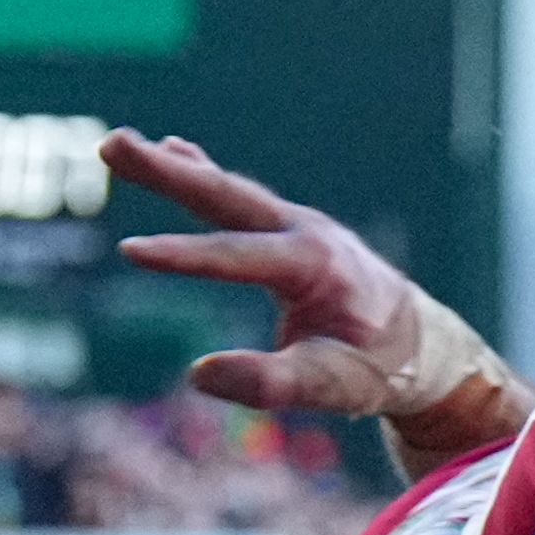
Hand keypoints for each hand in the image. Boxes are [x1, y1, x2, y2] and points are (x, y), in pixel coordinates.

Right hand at [111, 131, 517, 450]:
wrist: (422, 344)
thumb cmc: (376, 368)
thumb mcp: (331, 388)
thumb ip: (271, 385)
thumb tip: (199, 374)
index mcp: (314, 265)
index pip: (235, 258)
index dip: (182, 258)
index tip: (130, 251)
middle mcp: (303, 232)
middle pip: (225, 196)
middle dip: (167, 174)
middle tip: (112, 146)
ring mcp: (296, 225)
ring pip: (227, 190)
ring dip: (174, 168)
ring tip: (119, 146)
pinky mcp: (288, 232)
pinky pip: (237, 198)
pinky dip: (203, 174)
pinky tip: (173, 151)